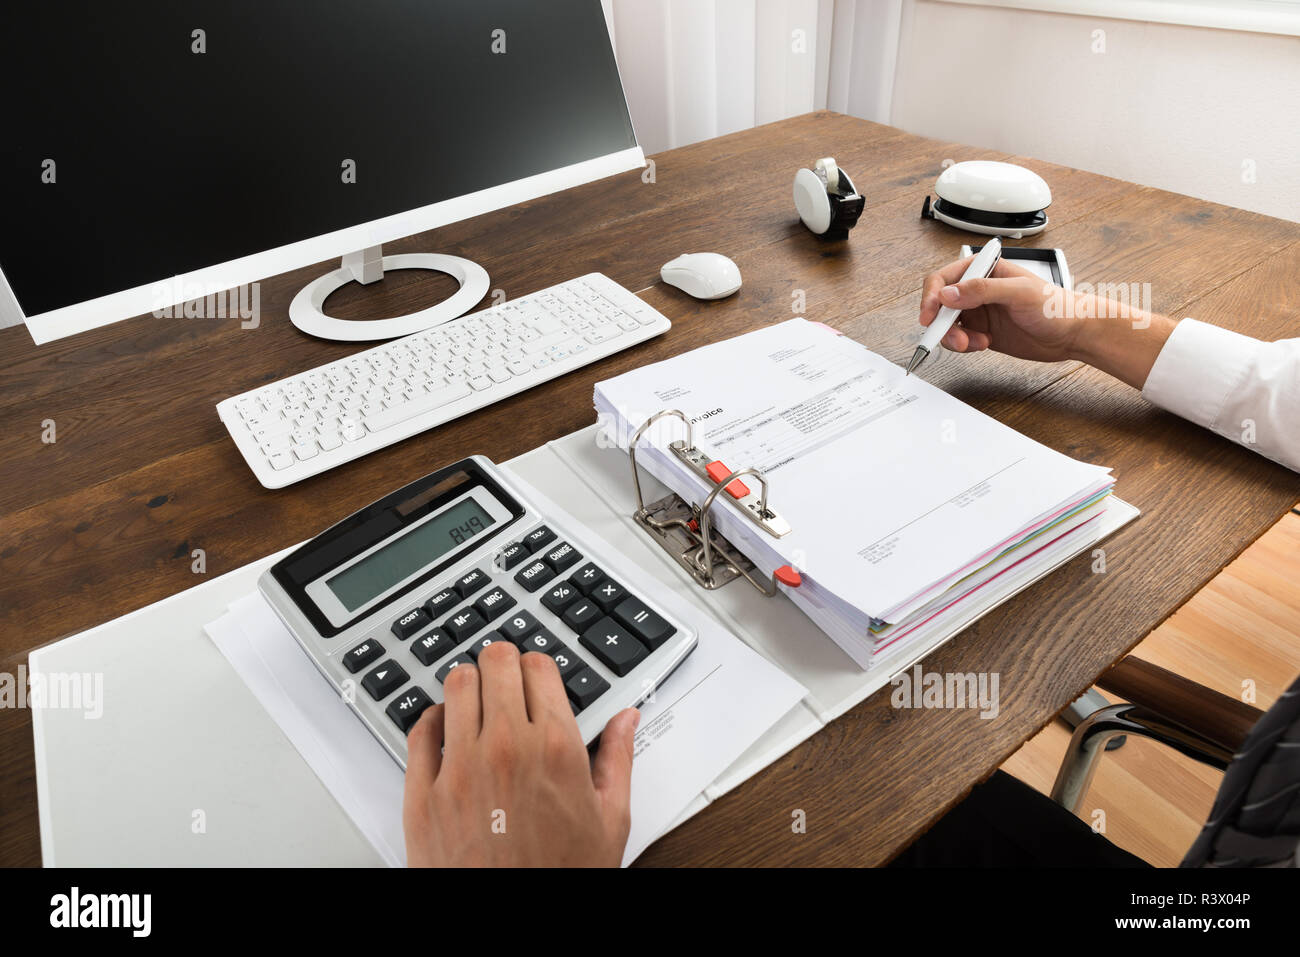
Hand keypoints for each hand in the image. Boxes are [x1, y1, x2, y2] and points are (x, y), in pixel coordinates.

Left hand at [403, 641, 638, 866]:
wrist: (512, 931)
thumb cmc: (560, 879)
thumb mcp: (609, 821)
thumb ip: (618, 759)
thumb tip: (627, 719)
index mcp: (557, 749)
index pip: (539, 666)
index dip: (538, 665)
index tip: (536, 675)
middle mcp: (507, 748)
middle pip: (496, 663)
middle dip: (503, 663)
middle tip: (505, 677)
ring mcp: (460, 768)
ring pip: (454, 685)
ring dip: (467, 683)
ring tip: (475, 697)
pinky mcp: (422, 793)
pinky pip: (419, 731)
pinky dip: (430, 720)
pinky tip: (444, 728)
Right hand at [918, 256, 1084, 362]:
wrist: (1071, 334)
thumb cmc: (1055, 306)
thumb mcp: (1020, 292)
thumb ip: (983, 290)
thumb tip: (949, 294)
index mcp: (985, 269)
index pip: (944, 279)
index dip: (932, 297)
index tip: (930, 316)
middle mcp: (977, 289)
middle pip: (940, 304)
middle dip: (942, 323)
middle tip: (954, 337)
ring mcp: (978, 311)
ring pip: (947, 324)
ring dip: (954, 337)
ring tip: (973, 343)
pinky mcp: (981, 331)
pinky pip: (959, 339)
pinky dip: (965, 345)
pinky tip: (983, 344)